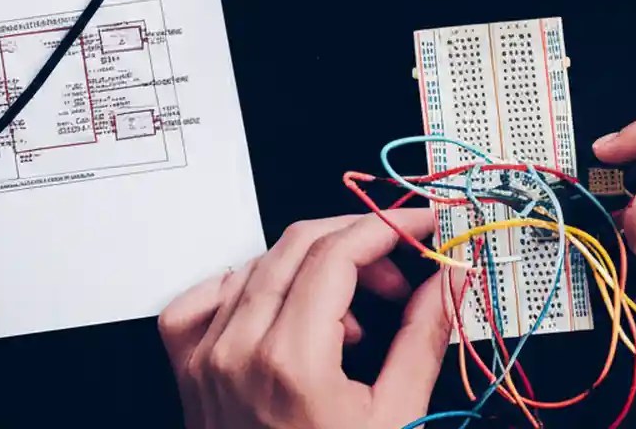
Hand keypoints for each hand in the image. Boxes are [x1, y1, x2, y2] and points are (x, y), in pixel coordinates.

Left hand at [158, 210, 450, 428]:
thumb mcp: (396, 417)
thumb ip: (423, 337)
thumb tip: (447, 282)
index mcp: (291, 360)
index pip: (339, 251)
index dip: (387, 228)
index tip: (420, 226)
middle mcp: (238, 349)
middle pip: (300, 245)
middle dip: (361, 244)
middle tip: (400, 273)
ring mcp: (205, 356)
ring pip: (260, 262)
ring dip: (315, 269)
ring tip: (352, 319)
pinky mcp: (188, 367)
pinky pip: (209, 294)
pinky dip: (251, 286)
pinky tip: (283, 311)